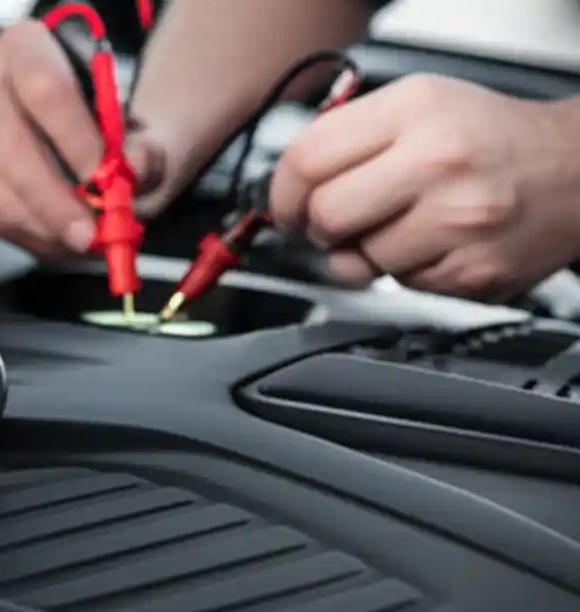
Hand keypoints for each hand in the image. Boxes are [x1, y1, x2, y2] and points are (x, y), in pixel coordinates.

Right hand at [0, 20, 162, 258]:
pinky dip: (21, 232)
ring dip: (39, 225)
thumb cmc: (104, 122)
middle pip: (8, 146)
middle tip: (88, 234)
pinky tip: (54, 236)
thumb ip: (145, 149)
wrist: (73, 128)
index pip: (44, 90)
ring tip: (78, 241)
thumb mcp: (139, 128)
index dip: (74, 141)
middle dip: (51, 201)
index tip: (103, 180)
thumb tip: (131, 168)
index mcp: (27, 46)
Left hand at [270, 74, 579, 301]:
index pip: (307, 160)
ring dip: (365, 252)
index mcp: (415, 112)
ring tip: (401, 226)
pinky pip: (401, 285)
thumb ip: (346, 136)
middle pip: (325, 217)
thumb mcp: (417, 105)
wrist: (576, 170)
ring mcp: (458, 223)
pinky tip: (434, 243)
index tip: (285, 203)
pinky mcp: (471, 274)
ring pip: (359, 261)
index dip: (282, 191)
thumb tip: (284, 185)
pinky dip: (405, 270)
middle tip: (337, 221)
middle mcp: (438, 163)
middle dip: (318, 227)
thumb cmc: (489, 138)